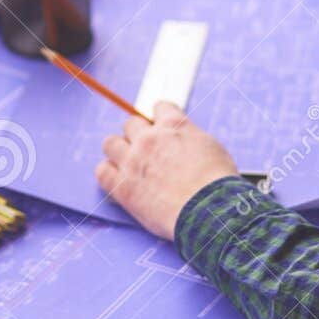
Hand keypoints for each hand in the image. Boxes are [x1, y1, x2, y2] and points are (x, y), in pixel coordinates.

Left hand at [96, 102, 238, 240]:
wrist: (207, 211)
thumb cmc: (216, 183)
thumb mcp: (211, 147)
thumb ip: (191, 137)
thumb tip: (184, 138)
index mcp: (173, 126)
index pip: (159, 107)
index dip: (160, 118)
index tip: (161, 126)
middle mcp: (149, 139)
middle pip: (131, 124)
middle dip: (138, 135)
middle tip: (147, 150)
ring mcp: (133, 161)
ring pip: (110, 143)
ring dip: (118, 151)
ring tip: (128, 164)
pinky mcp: (122, 186)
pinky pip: (102, 172)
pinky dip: (108, 175)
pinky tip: (119, 181)